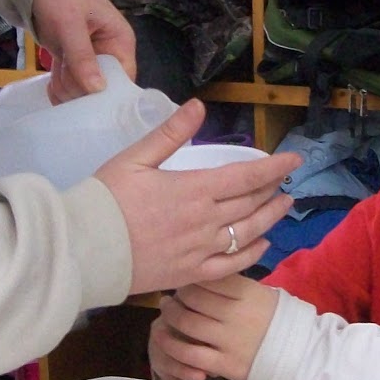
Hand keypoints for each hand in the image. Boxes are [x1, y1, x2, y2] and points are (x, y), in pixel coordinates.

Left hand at [31, 0, 136, 100]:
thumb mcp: (70, 24)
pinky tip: (52, 78)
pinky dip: (58, 88)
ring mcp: (92, 64)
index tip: (86, 93)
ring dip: (65, 87)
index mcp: (120, 43)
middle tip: (64, 69)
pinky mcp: (75, 68)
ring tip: (57, 66)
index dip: (108, 92)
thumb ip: (82, 56)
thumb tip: (98, 89)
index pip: (124, 79)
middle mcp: (111, 57)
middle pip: (101, 91)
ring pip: (83, 93)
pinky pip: (70, 90)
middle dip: (79, 87)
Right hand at [94, 99, 299, 295]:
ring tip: (284, 206)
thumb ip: (170, 133)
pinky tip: (262, 245)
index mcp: (193, 189)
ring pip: (248, 233)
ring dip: (270, 218)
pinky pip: (232, 265)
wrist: (85, 248)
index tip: (294, 160)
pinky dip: (252, 254)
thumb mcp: (135, 158)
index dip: (274, 168)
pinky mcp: (192, 273)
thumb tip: (198, 106)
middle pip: (251, 203)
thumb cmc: (105, 199)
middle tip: (287, 182)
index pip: (246, 176)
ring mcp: (201, 250)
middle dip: (273, 190)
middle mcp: (206, 220)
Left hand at [150, 275, 279, 379]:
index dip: (193, 279)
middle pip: (193, 297)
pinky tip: (168, 340)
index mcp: (248, 293)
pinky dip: (175, 346)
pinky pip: (190, 353)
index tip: (187, 283)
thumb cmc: (279, 322)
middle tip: (171, 297)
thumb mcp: (264, 295)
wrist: (300, 358)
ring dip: (171, 317)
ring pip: (187, 323)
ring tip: (167, 313)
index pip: (209, 279)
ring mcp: (230, 339)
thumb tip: (208, 272)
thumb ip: (237, 285)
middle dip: (177, 296)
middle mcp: (237, 313)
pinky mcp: (225, 363)